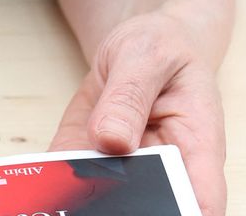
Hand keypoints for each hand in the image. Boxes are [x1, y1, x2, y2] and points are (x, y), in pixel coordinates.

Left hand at [49, 13, 225, 215]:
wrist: (139, 46)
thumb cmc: (160, 47)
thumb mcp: (147, 56)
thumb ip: (130, 96)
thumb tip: (110, 140)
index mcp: (197, 145)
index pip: (202, 202)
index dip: (185, 215)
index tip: (149, 208)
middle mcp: (165, 169)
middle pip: (152, 207)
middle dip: (124, 206)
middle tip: (94, 185)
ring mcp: (128, 170)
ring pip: (108, 202)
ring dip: (84, 196)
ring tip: (64, 185)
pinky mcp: (91, 161)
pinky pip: (72, 179)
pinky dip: (56, 180)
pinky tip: (43, 174)